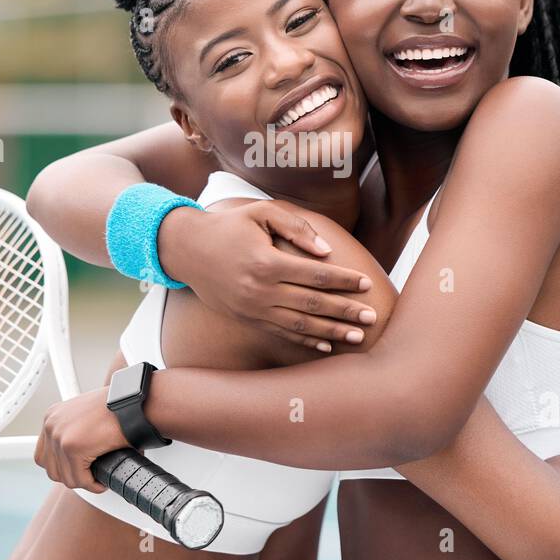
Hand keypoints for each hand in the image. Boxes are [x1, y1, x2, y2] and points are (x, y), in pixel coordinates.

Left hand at [34, 389, 128, 492]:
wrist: (133, 402)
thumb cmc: (117, 408)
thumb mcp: (86, 416)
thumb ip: (74, 433)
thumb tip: (74, 460)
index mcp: (52, 417)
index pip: (44, 455)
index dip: (62, 467)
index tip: (77, 470)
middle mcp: (51, 424)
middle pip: (51, 468)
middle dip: (72, 476)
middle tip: (89, 475)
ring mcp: (60, 436)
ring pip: (66, 477)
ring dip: (83, 481)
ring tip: (97, 478)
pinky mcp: (73, 448)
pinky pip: (80, 479)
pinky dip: (93, 484)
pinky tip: (102, 481)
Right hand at [158, 201, 376, 350]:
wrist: (187, 249)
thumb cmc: (230, 226)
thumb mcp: (261, 213)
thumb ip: (296, 228)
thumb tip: (326, 252)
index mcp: (267, 262)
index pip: (316, 274)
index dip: (344, 281)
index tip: (366, 284)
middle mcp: (260, 290)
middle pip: (313, 304)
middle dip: (345, 312)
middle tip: (372, 317)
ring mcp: (252, 309)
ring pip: (300, 325)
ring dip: (331, 332)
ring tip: (357, 337)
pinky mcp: (247, 319)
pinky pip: (281, 333)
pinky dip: (305, 341)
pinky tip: (326, 346)